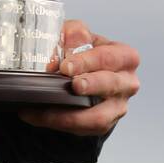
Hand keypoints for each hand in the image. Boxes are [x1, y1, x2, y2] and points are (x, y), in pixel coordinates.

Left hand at [18, 20, 139, 135]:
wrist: (80, 74)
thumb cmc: (81, 52)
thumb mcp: (76, 35)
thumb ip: (73, 33)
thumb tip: (66, 50)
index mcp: (124, 56)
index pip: (110, 58)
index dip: (88, 62)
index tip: (66, 67)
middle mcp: (126, 83)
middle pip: (110, 84)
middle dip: (89, 85)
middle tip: (71, 85)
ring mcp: (117, 107)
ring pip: (100, 116)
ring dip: (72, 115)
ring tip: (46, 110)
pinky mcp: (104, 124)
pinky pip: (84, 129)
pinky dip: (59, 123)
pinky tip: (38, 116)